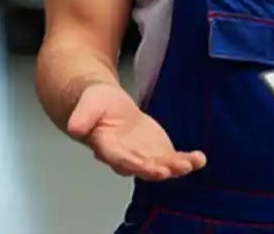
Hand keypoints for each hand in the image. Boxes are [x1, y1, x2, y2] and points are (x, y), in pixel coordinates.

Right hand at [67, 82, 206, 180]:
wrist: (105, 106)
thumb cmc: (95, 104)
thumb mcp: (88, 103)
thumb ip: (82, 117)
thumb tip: (73, 127)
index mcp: (107, 146)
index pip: (119, 159)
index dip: (133, 164)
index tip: (146, 167)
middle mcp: (127, 156)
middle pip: (142, 166)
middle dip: (156, 169)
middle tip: (169, 169)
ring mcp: (143, 156)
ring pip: (160, 166)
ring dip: (176, 167)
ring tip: (191, 164)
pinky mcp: (157, 151)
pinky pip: (172, 158)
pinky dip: (187, 160)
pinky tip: (200, 159)